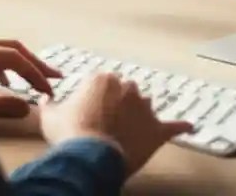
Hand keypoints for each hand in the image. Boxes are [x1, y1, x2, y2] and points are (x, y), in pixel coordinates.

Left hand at [0, 39, 61, 118]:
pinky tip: (5, 83)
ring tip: (36, 81)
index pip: (14, 57)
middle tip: (55, 77)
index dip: (34, 72)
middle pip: (11, 48)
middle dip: (35, 63)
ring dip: (20, 64)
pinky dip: (2, 68)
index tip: (49, 89)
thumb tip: (26, 108)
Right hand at [40, 72, 194, 176]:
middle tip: (107, 122)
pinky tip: (189, 126)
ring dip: (140, 114)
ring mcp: (145, 108)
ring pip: (146, 105)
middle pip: (126, 91)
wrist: (89, 156)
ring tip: (131, 130)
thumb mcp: (51, 116)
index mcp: (102, 79)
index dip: (95, 100)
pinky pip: (173, 126)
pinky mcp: (156, 129)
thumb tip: (45, 98)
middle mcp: (127, 87)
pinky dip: (181, 126)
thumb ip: (50, 104)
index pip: (102, 83)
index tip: (89, 112)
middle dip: (119, 104)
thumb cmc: (70, 133)